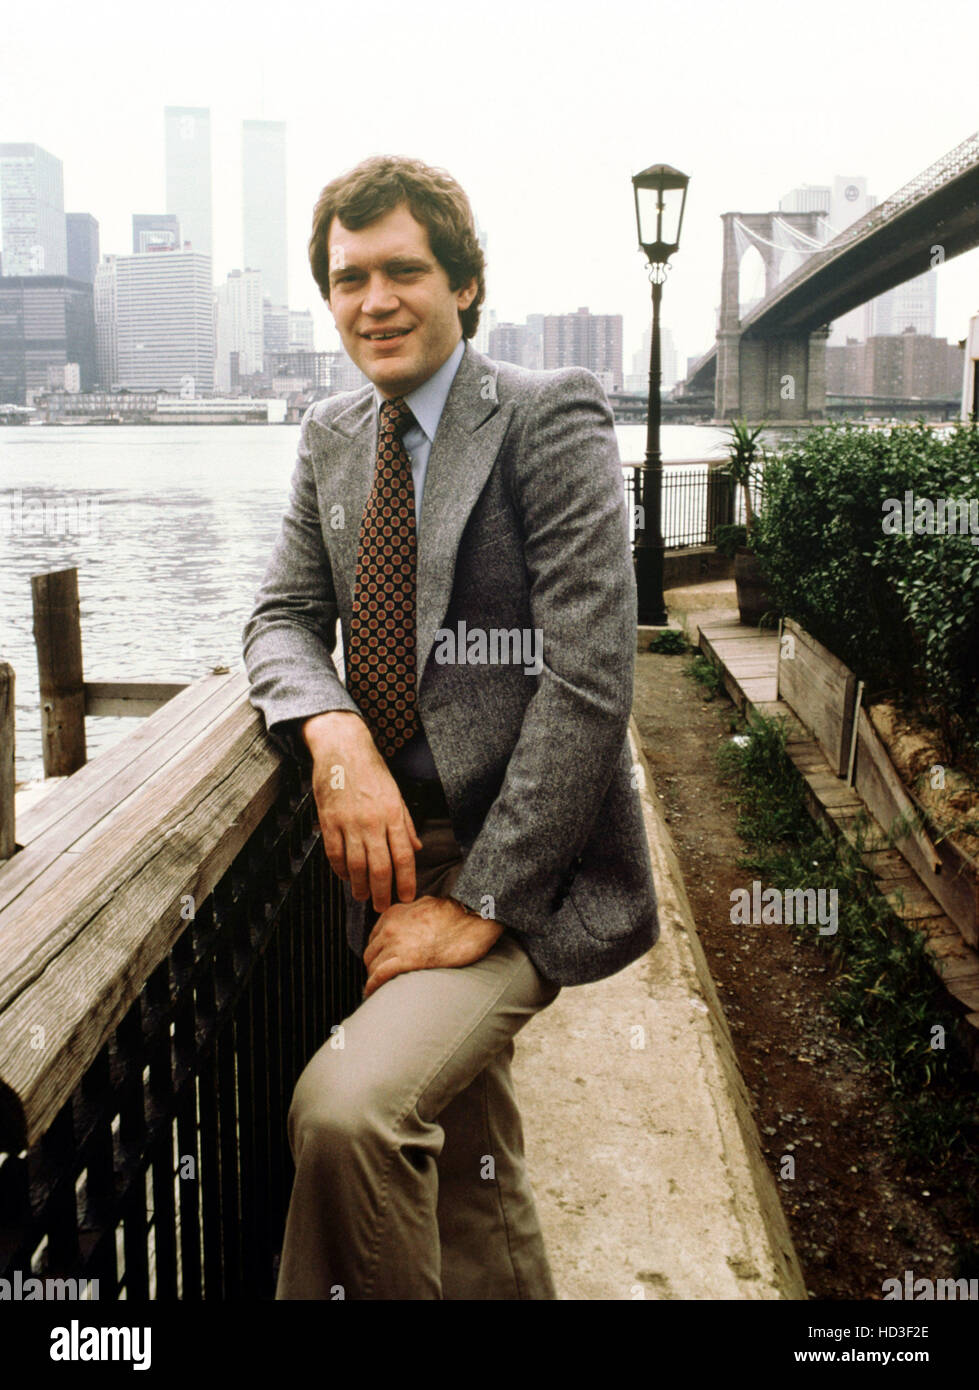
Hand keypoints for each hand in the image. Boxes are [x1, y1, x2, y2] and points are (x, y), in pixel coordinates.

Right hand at [303, 710, 422, 912]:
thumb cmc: (371, 770)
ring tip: (364, 897)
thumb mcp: (396, 793)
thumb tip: (416, 849)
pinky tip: (346, 877)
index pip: (404, 856)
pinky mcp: (329, 821)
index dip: (406, 881)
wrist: (342, 748)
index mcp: (393, 814)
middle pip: (380, 867)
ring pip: (356, 865)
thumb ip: (406, 824)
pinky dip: (340, 870)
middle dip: (383, 892)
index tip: (407, 896)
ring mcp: (349, 822)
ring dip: (361, 886)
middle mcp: (372, 821)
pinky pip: (334, 854)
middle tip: (383, 906)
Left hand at [362, 896, 504, 998]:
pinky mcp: (406, 960)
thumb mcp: (427, 906)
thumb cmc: (459, 915)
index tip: (383, 963)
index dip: (379, 953)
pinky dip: (374, 986)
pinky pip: (379, 976)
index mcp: (395, 914)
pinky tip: (373, 993)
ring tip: (381, 990)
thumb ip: (412, 917)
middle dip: (375, 968)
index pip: (375, 939)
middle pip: (371, 954)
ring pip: (373, 966)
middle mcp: (390, 927)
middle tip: (383, 980)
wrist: (474, 917)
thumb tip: (412, 929)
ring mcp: (396, 943)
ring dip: (375, 979)